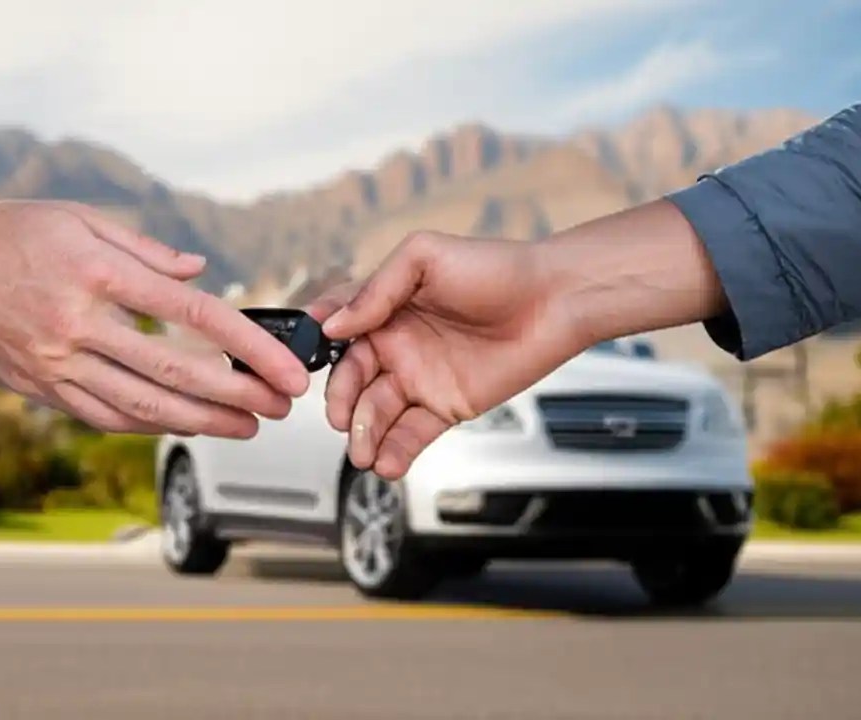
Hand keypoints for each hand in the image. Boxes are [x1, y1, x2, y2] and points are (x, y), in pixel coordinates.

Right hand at [0, 200, 309, 437]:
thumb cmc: (0, 233)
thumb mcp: (75, 219)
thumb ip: (144, 249)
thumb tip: (199, 273)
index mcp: (96, 273)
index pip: (192, 316)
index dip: (248, 346)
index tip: (285, 368)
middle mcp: (78, 324)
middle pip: (177, 374)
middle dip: (241, 396)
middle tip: (281, 407)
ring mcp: (56, 364)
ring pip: (144, 407)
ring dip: (204, 423)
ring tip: (247, 427)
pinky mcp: (39, 388)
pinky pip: (104, 417)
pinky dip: (149, 426)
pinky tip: (183, 428)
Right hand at [310, 231, 585, 477]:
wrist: (555, 300)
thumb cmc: (497, 267)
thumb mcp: (424, 256)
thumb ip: (376, 289)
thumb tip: (335, 324)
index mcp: (384, 307)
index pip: (337, 330)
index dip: (319, 347)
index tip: (305, 364)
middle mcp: (397, 345)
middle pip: (351, 380)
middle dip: (341, 402)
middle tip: (341, 417)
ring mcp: (420, 379)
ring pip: (377, 413)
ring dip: (363, 434)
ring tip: (362, 450)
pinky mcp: (446, 407)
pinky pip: (411, 433)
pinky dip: (395, 451)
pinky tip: (385, 460)